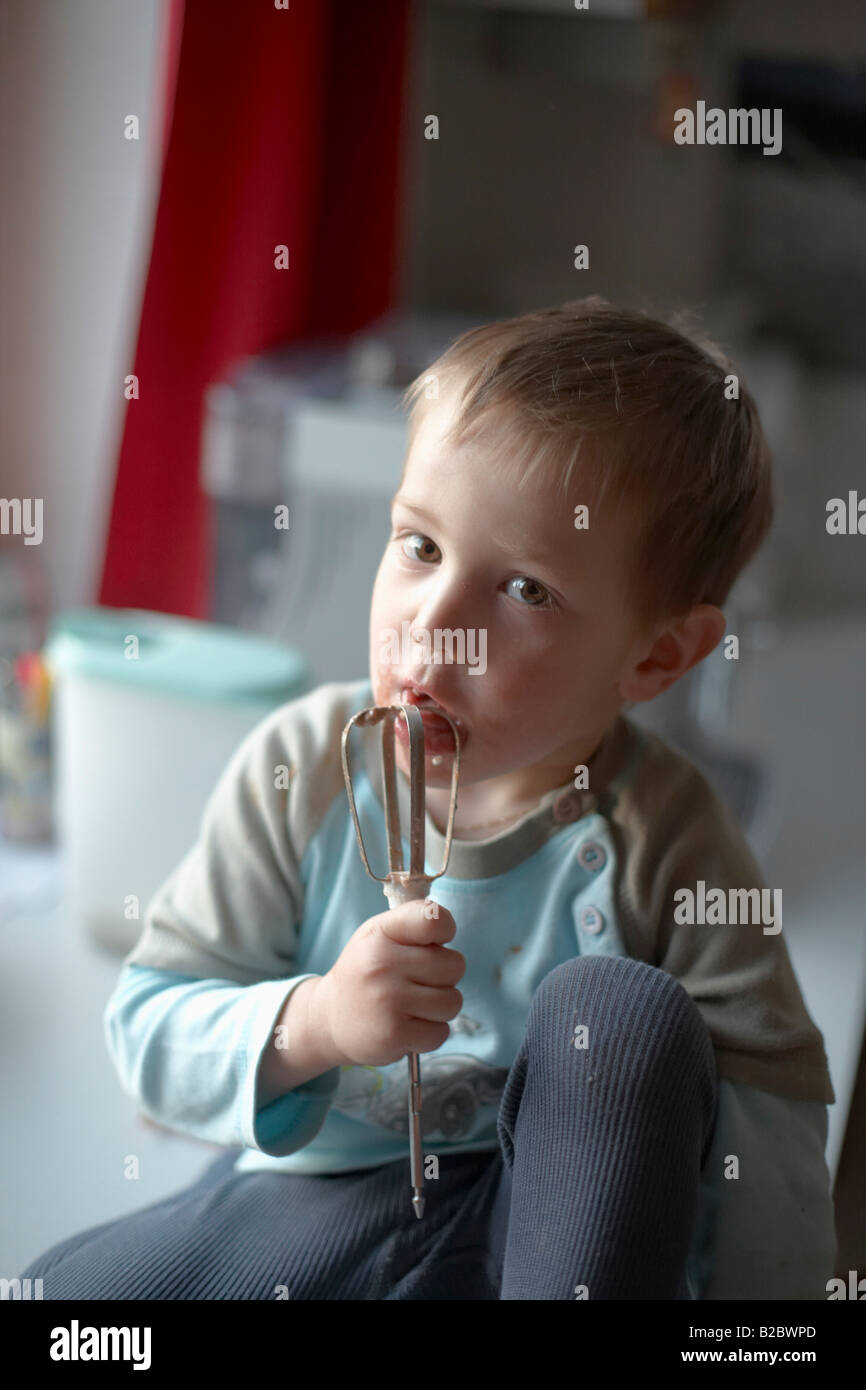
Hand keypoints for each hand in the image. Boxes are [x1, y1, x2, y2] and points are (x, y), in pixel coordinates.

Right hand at [311, 900, 464, 1067]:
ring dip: (440, 1007)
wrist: (328, 1019)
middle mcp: (383, 963)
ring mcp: (388, 1000)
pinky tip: (408, 1026)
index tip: (434, 942)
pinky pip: (441, 1033)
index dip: (446, 929)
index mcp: (381, 933)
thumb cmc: (366, 971)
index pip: (433, 919)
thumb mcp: (377, 935)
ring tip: (413, 1005)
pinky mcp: (394, 1034)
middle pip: (455, 965)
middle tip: (418, 981)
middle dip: (444, 976)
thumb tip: (449, 926)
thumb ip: (413, 924)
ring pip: (453, 1002)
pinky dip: (430, 1033)